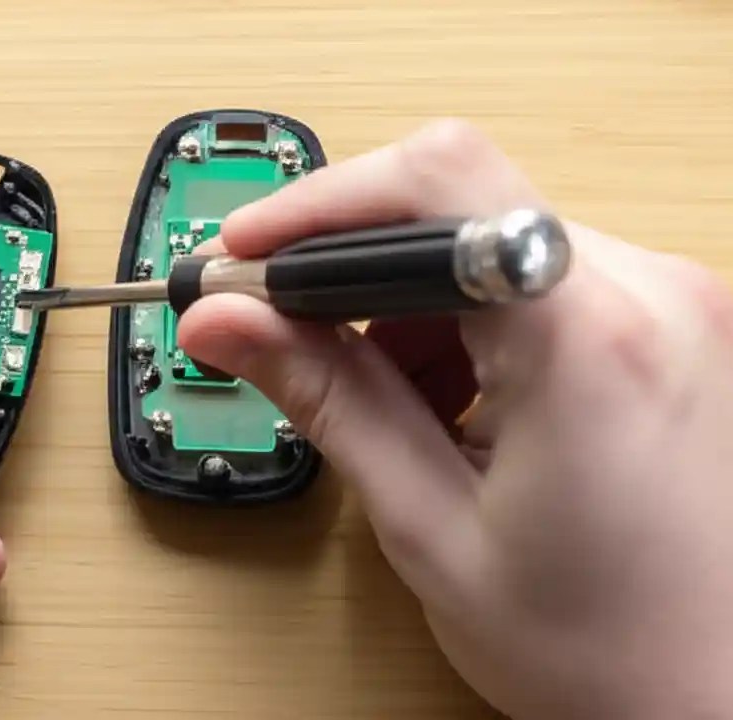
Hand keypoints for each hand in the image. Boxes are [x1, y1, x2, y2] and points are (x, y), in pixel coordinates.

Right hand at [179, 120, 732, 718]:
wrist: (719, 703)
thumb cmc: (604, 650)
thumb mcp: (429, 527)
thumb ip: (327, 400)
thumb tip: (228, 323)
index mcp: (588, 342)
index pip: (437, 183)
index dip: (319, 203)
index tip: (248, 257)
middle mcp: (651, 297)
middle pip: (457, 210)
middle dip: (354, 271)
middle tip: (291, 341)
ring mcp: (674, 308)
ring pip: (491, 243)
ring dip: (411, 306)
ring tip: (396, 408)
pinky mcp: (674, 329)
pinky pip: (540, 279)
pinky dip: (470, 323)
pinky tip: (454, 404)